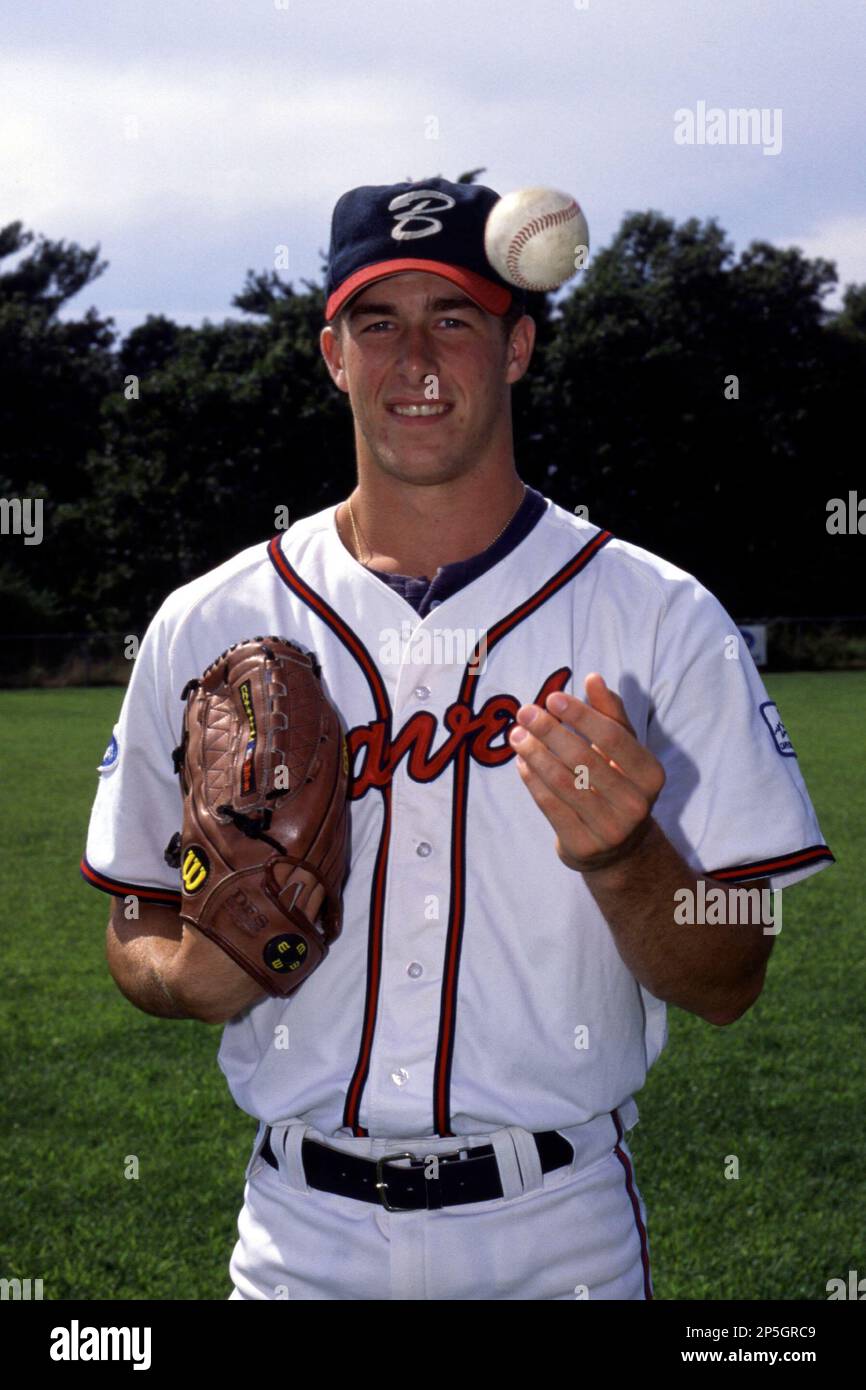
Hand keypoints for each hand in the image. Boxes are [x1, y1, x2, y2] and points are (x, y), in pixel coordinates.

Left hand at [508, 673, 665, 874]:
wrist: (618, 848)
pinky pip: (549, 805)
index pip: (612, 736)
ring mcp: (610, 829)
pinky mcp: (583, 845)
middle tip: (524, 712)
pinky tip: (521, 762)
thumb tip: (593, 678)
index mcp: (650, 774)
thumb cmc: (618, 783)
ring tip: (516, 735)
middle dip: (549, 731)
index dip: (580, 715)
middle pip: (584, 758)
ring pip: (563, 783)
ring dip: (534, 754)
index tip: (551, 698)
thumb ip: (610, 714)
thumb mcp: (624, 750)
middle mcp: (635, 804)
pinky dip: (532, 780)